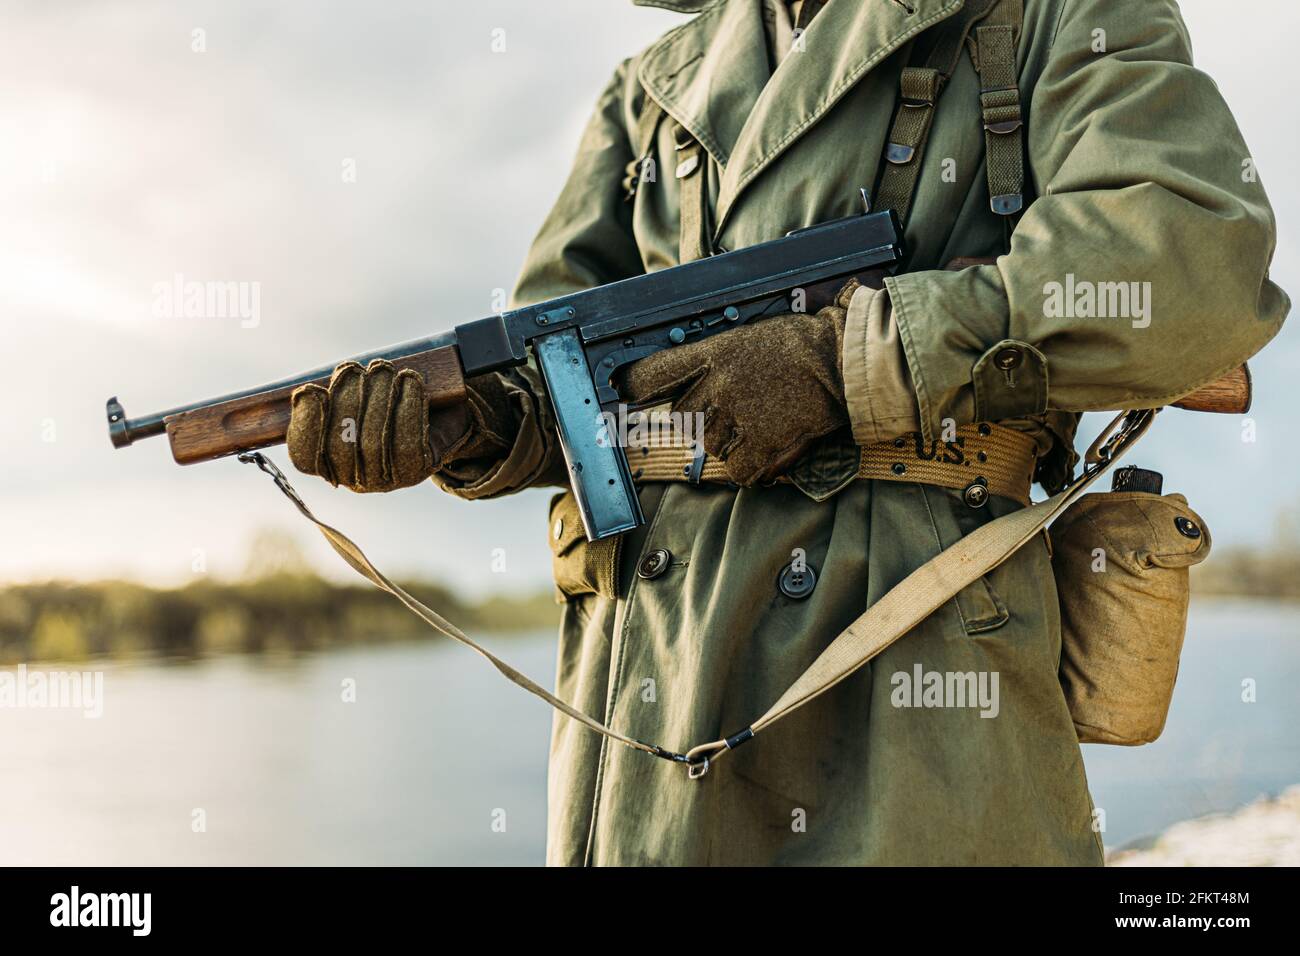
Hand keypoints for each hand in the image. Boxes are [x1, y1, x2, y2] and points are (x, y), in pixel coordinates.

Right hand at [287, 359, 473, 492]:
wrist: (442, 421)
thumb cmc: (388, 407)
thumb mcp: (357, 401)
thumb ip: (333, 398)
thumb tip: (309, 393)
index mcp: (331, 465)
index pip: (306, 456)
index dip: (306, 424)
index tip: (312, 390)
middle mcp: (357, 479)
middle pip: (342, 445)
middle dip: (346, 399)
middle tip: (354, 368)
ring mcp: (388, 478)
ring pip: (374, 440)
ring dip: (377, 396)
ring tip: (381, 368)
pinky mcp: (417, 469)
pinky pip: (409, 438)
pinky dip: (408, 404)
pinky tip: (409, 380)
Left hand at [620, 282, 858, 485]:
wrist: (840, 358)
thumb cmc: (800, 344)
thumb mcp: (747, 338)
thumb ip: (714, 361)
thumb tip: (685, 387)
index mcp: (712, 354)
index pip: (652, 375)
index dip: (634, 389)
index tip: (626, 395)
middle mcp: (717, 385)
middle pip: (684, 418)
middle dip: (704, 419)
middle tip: (735, 409)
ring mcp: (737, 415)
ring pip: (712, 446)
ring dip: (731, 442)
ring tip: (762, 421)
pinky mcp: (760, 442)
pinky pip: (738, 470)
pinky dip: (752, 468)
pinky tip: (767, 451)